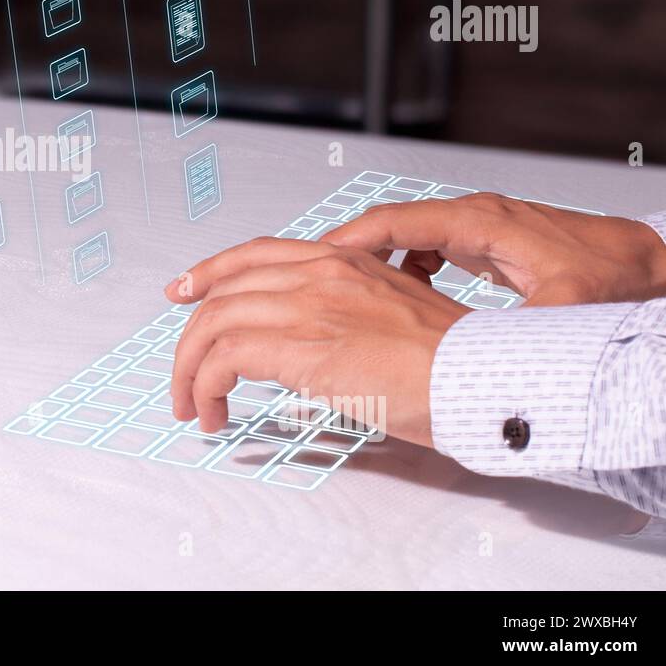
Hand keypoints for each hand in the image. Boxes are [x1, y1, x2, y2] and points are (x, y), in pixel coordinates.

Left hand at [164, 239, 469, 446]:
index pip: (256, 253)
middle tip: (183, 372)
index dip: (210, 272)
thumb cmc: (454, 361)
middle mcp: (319, 272)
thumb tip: (313, 345)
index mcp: (342, 259)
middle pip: (224, 292)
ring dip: (191, 370)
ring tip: (194, 405)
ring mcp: (308, 304)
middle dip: (191, 336)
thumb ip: (347, 314)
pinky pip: (222, 358)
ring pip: (213, 324)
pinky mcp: (301, 345)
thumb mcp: (395, 315)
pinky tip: (215, 411)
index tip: (185, 291)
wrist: (481, 376)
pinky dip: (205, 385)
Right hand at [321, 193, 665, 306]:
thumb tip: (477, 357)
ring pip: (407, 236)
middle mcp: (474, 217)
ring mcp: (479, 228)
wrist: (651, 266)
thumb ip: (515, 332)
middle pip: (391, 224)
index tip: (315, 256)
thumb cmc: (614, 278)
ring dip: (374, 260)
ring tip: (347, 292)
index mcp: (481, 223)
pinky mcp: (486, 244)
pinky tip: (402, 295)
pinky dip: (404, 267)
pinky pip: (427, 248)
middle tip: (312, 277)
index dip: (350, 239)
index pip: (397, 221)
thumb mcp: (563, 309)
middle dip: (348, 248)